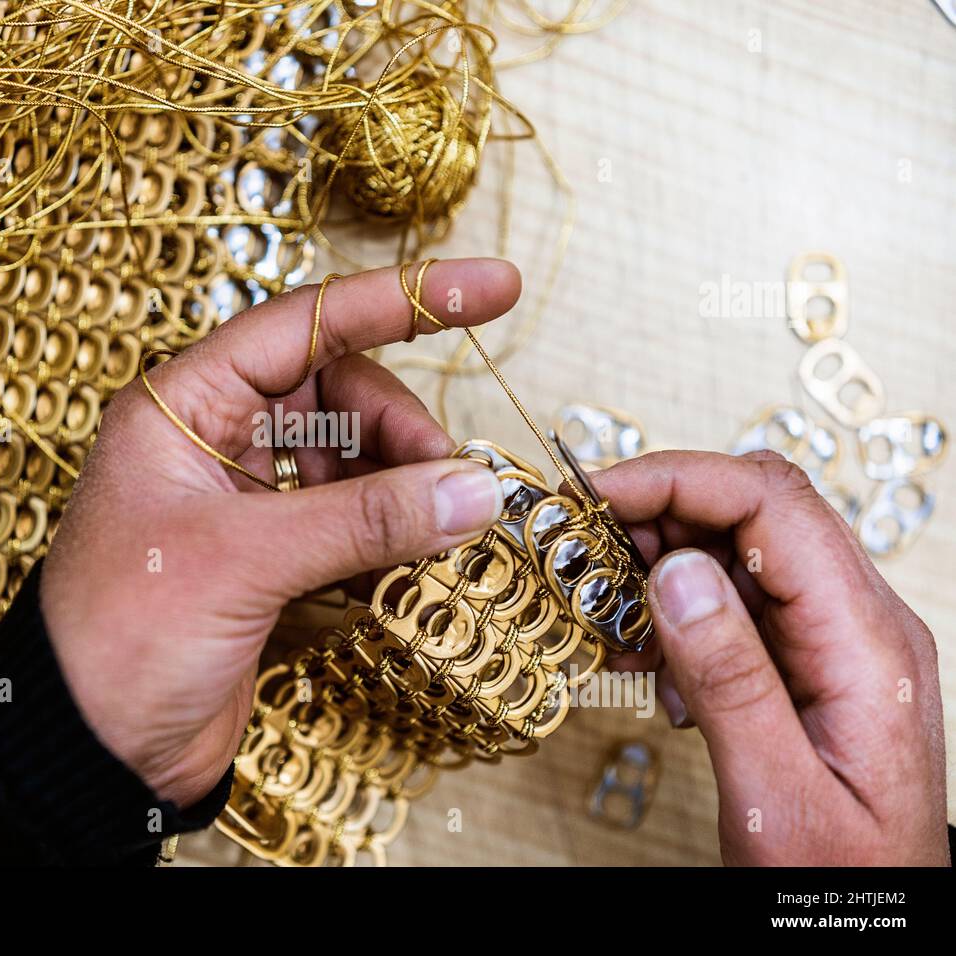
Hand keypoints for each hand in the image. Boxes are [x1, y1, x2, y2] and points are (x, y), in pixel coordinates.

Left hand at [39, 259, 518, 806]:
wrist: (85, 753)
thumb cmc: (123, 638)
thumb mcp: (242, 562)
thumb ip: (363, 520)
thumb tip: (473, 489)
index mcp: (183, 407)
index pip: (305, 323)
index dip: (403, 299)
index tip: (493, 287)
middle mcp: (215, 442)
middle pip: (341, 394)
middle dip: (402, 428)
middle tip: (449, 482)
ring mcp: (245, 503)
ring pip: (353, 462)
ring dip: (403, 488)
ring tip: (439, 529)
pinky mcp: (270, 563)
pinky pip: (351, 524)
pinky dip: (389, 537)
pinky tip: (410, 565)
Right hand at [596, 450, 948, 864]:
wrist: (878, 927)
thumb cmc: (843, 884)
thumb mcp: (775, 797)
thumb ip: (730, 680)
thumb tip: (676, 571)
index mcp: (866, 642)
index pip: (773, 504)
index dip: (677, 480)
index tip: (594, 497)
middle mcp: (860, 623)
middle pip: (756, 511)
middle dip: (660, 513)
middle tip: (582, 549)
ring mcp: (836, 641)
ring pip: (739, 552)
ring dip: (660, 567)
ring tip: (605, 615)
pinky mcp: (809, 663)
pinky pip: (736, 605)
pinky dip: (676, 613)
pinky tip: (645, 661)